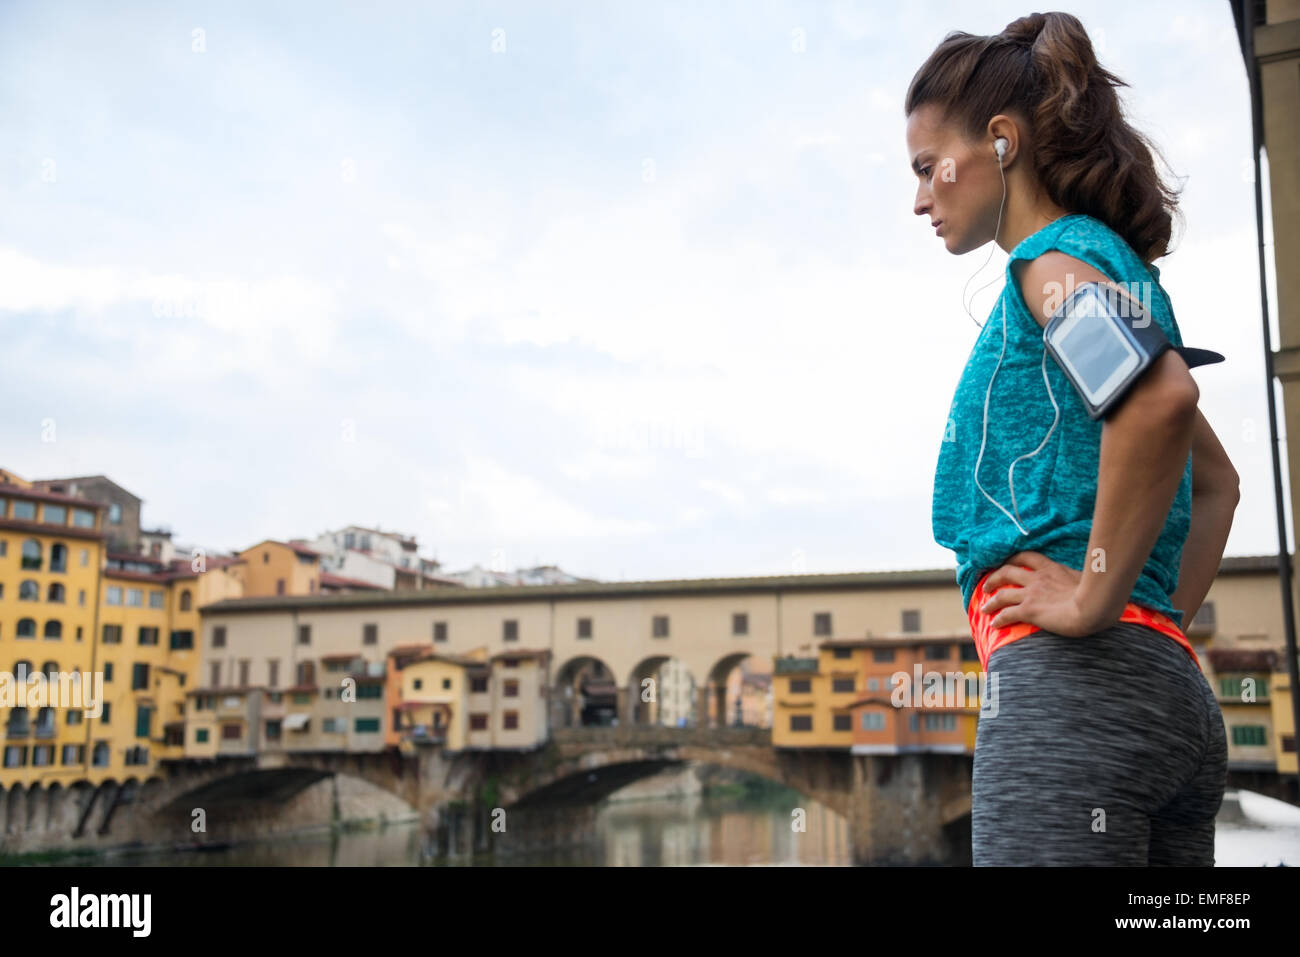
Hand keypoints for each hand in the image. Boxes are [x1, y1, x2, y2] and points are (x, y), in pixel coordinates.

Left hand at [978, 551, 1112, 636]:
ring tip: (984, 608)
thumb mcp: (1087, 578)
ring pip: (1002, 594)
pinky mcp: (1029, 610)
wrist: (1095, 606)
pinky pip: (1007, 614)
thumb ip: (1078, 578)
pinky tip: (994, 624)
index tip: (1006, 563)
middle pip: (1007, 571)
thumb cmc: (1098, 594)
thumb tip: (1088, 579)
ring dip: (991, 601)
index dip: (1012, 559)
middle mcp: (1037, 579)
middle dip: (994, 577)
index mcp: (1051, 568)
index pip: (1026, 556)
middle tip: (986, 585)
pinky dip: (998, 619)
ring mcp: (1032, 594)